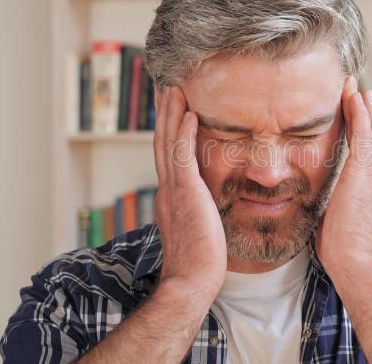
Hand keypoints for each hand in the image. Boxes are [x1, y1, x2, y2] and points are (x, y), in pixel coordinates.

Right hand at [152, 86, 226, 299]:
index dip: (168, 132)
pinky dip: (184, 133)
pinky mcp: (186, 194)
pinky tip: (190, 114)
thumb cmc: (201, 262)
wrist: (191, 282)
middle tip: (167, 88)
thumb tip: (208, 205)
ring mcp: (174, 191)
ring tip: (175, 89)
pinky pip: (182, 156)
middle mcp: (167, 190)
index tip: (172, 111)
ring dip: (172, 114)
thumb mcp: (198, 228)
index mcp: (170, 197)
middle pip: (162, 143)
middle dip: (165, 115)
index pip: (167, 157)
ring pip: (168, 143)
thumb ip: (199, 211)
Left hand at [315, 76, 371, 279]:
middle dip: (366, 114)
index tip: (358, 117)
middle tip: (361, 93)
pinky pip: (361, 133)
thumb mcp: (338, 217)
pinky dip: (357, 112)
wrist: (353, 259)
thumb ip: (336, 202)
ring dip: (361, 106)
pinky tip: (353, 95)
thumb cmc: (341, 249)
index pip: (368, 154)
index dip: (364, 134)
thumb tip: (323, 202)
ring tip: (355, 87)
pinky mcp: (364, 170)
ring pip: (369, 131)